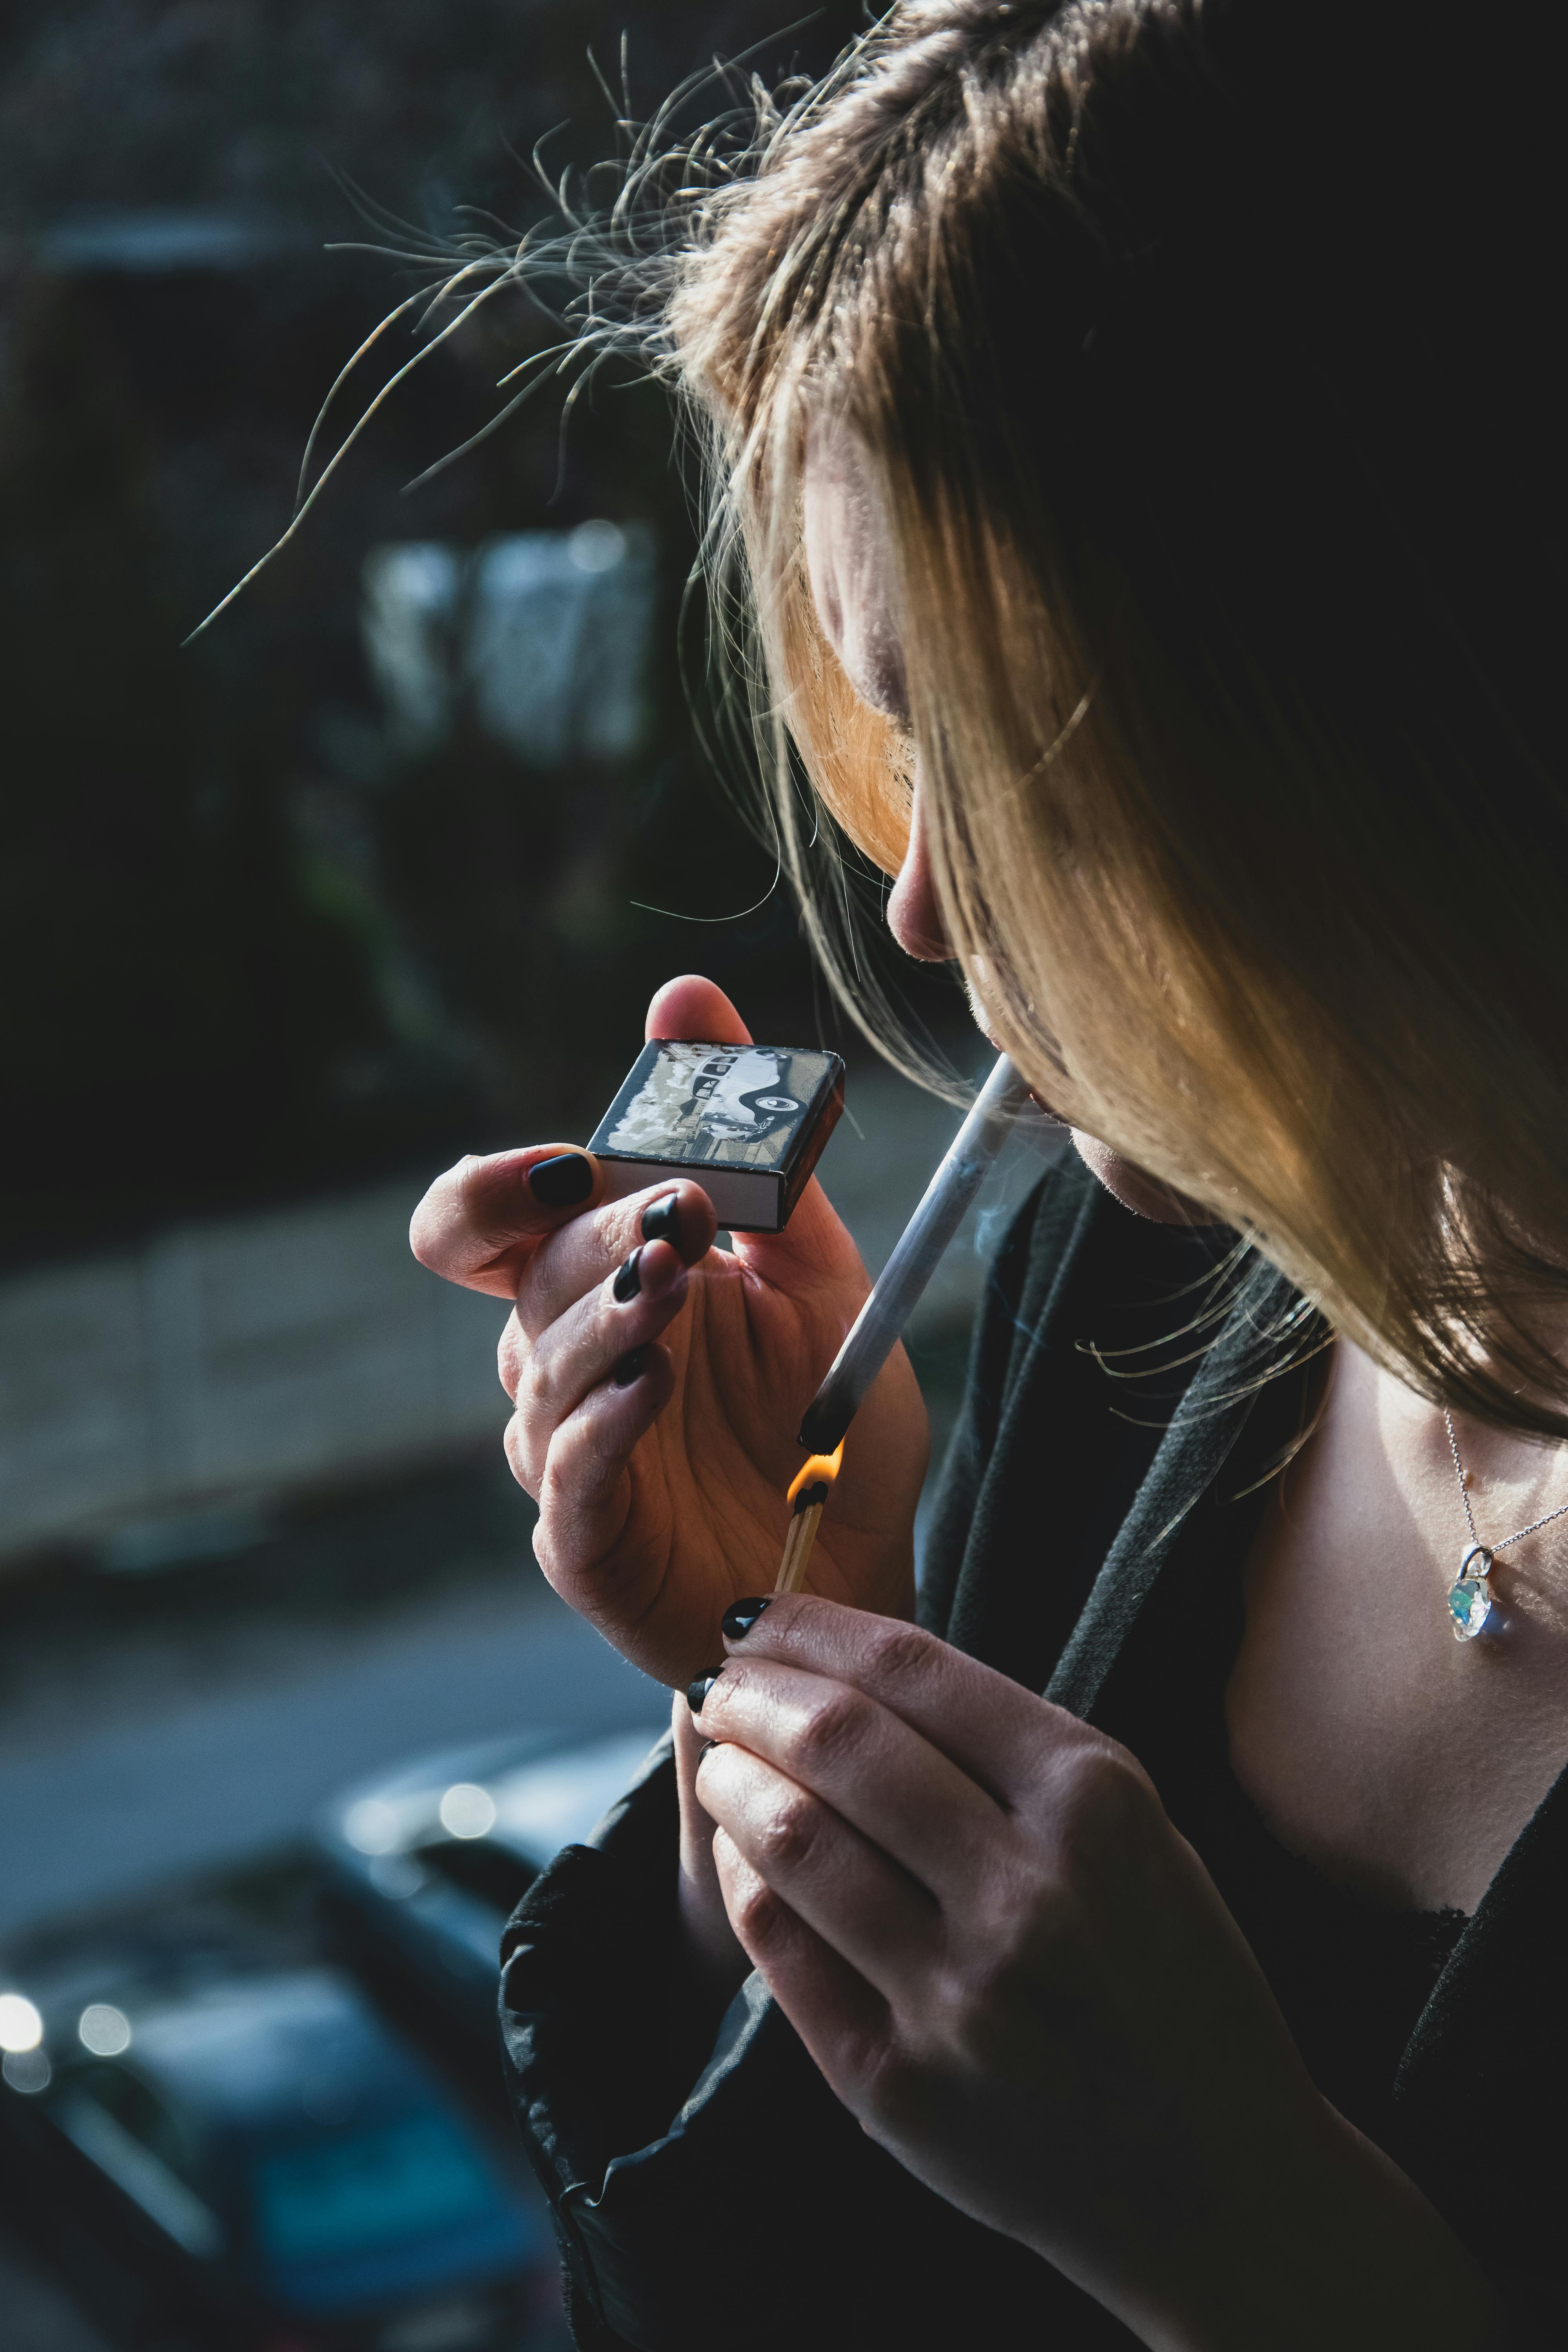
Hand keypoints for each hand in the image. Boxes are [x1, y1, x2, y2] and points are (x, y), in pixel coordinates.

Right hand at [409, 977, 927, 1685]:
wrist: (854, 1563)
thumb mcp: (812, 1266)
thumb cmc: (820, 1418)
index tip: (580, 1156)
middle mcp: (555, 1366)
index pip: (477, 1221)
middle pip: (523, 1281)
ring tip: (675, 1283)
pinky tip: (652, 1386)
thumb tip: (682, 993)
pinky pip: (571, 1474)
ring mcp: (562, 1458)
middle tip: (675, 1214)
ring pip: (542, 1372)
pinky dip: (605, 1423)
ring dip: (607, 1317)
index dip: (497, 1184)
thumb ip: (752, 1145)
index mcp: (586, 1289)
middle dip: (595, 1236)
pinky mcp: (586, 1543)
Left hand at [689, 1597, 1503, 2351]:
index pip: (912, 1668)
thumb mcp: (1141, 1832)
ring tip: (721, 1760)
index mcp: (1094, 1800)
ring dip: (732, 1779)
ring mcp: (959, 1994)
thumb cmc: (1174, 1982)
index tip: (761, 1615)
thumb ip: (1014, 1753)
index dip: (813, 1627)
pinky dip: (745, 1882)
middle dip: (755, 1693)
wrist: (1224, 2181)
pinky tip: (743, 1857)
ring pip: (794, 1838)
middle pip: (838, 1741)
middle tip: (721, 1680)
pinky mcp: (900, 2087)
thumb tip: (856, 1670)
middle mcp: (1027, 1888)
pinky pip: (782, 1950)